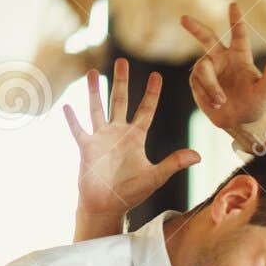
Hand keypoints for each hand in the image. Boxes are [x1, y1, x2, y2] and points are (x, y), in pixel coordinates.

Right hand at [65, 60, 199, 226]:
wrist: (109, 205)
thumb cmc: (132, 192)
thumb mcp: (156, 176)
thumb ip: (174, 163)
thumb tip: (198, 155)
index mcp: (136, 138)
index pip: (145, 110)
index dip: (151, 93)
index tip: (157, 75)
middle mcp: (118, 133)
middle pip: (120, 101)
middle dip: (121, 81)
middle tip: (122, 60)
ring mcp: (100, 138)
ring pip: (96, 108)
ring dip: (94, 91)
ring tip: (92, 71)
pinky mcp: (86, 147)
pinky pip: (78, 129)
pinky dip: (72, 119)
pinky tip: (67, 106)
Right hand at [182, 2, 265, 148]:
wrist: (240, 122)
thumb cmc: (255, 104)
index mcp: (240, 56)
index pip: (238, 35)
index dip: (236, 20)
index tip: (234, 5)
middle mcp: (222, 58)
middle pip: (208, 38)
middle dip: (196, 28)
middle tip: (184, 19)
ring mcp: (209, 69)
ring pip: (203, 69)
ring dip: (212, 86)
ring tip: (221, 101)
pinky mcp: (197, 81)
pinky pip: (198, 83)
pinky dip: (207, 94)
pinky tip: (216, 103)